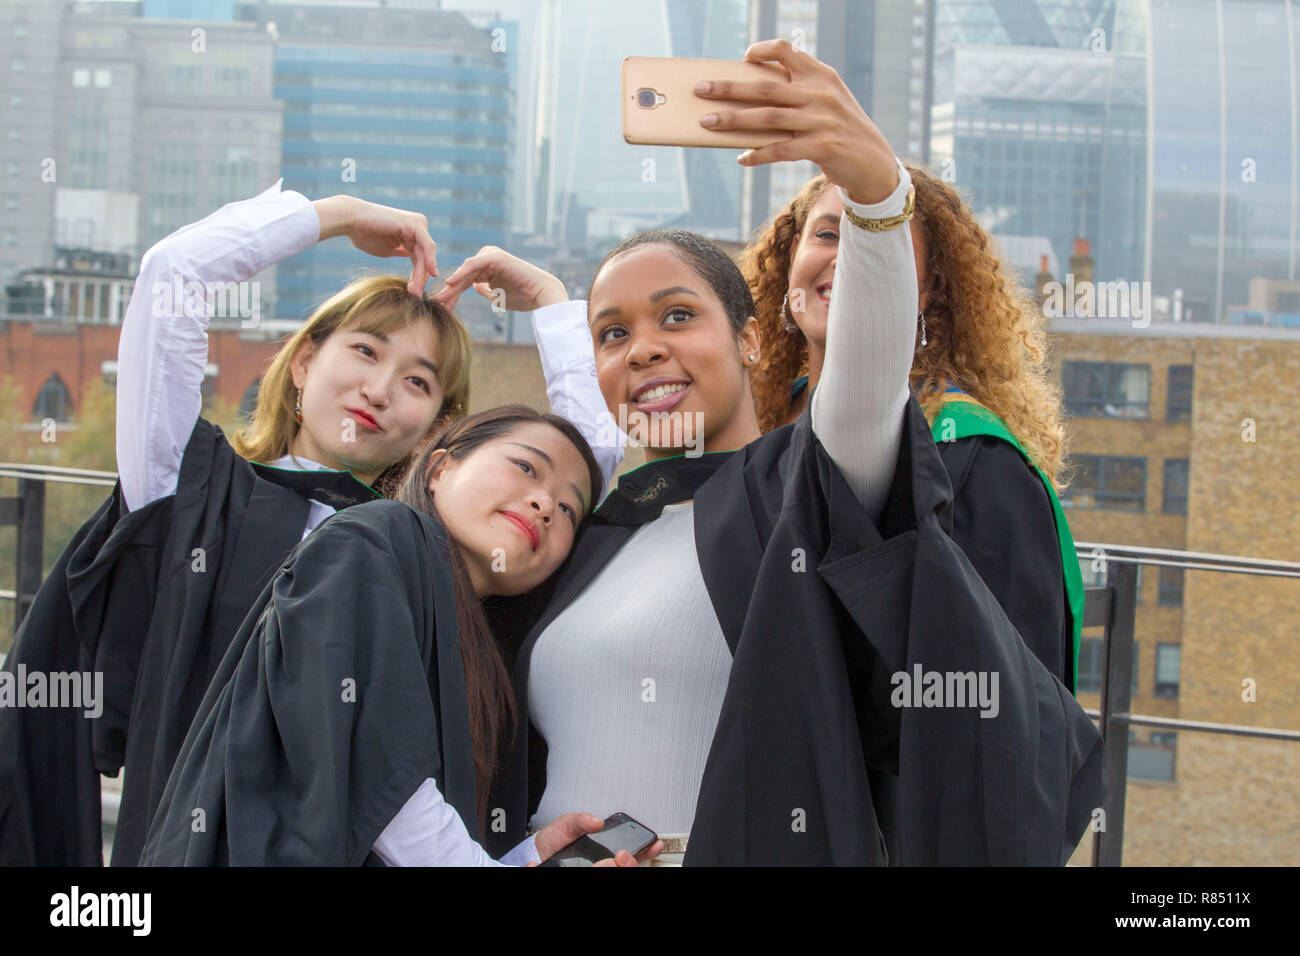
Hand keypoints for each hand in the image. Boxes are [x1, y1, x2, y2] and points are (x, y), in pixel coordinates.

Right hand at [312, 195, 438, 294]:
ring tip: (416, 291)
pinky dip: (429, 261)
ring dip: (422, 274)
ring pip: (425, 254)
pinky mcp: (415, 224)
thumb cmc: (364, 234)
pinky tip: (430, 274)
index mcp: (411, 232)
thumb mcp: (388, 249)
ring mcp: (417, 224)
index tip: (414, 293)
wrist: (350, 220)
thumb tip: (413, 262)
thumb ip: (402, 253)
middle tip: (416, 296)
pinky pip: (426, 246)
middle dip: (420, 278)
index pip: (420, 258)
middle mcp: (417, 226)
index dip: (418, 276)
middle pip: (424, 257)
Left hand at [432, 245, 567, 312]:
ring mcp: (491, 256)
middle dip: (450, 291)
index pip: (465, 281)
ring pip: (466, 271)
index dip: (453, 294)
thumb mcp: (497, 295)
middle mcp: (488, 259)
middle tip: (438, 303)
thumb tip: (473, 286)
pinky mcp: (495, 256)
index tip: (443, 307)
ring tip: (442, 298)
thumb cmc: (522, 297)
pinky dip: (461, 274)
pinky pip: (473, 265)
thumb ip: (484, 289)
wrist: (540, 294)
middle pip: (463, 276)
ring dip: (453, 285)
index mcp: (488, 267)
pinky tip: (451, 284)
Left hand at [529, 813, 664, 866]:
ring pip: (616, 871)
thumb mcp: (567, 823)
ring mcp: (595, 868)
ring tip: (608, 862)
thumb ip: (581, 820)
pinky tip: (593, 863)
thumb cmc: (556, 840)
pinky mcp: (584, 872)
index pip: (633, 854)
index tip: (653, 845)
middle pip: (627, 866)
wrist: (536, 854)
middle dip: (629, 862)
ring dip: (617, 866)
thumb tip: (597, 821)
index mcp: (605, 850)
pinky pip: (598, 871)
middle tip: (621, 856)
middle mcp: (604, 863)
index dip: (646, 851)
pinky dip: (603, 866)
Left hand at [695, 38, 898, 204]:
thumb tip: (748, 100)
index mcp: (821, 75)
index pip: (787, 51)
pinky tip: (742, 158)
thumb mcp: (827, 102)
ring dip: (733, 120)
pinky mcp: (822, 147)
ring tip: (708, 122)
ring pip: (767, 118)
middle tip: (700, 89)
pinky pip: (781, 150)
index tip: (743, 57)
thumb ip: (798, 93)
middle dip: (728, 87)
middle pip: (765, 86)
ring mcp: (822, 120)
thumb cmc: (841, 131)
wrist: (874, 163)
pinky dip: (758, 154)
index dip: (762, 51)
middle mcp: (820, 94)